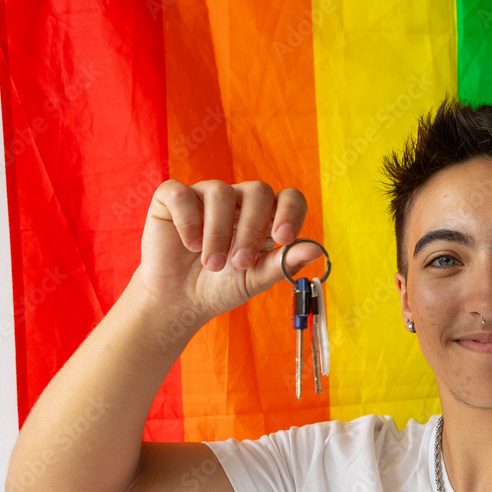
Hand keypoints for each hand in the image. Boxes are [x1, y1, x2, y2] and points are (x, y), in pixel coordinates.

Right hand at [133, 179, 323, 320]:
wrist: (180, 300)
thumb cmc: (221, 286)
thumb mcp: (256, 278)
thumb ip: (284, 263)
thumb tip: (317, 249)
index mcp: (265, 217)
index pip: (289, 198)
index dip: (290, 212)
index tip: (283, 239)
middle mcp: (239, 200)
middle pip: (257, 191)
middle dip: (251, 229)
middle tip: (239, 263)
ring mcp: (205, 195)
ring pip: (220, 192)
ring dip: (218, 233)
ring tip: (211, 264)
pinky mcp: (173, 198)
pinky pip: (182, 194)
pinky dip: (188, 221)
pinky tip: (190, 245)